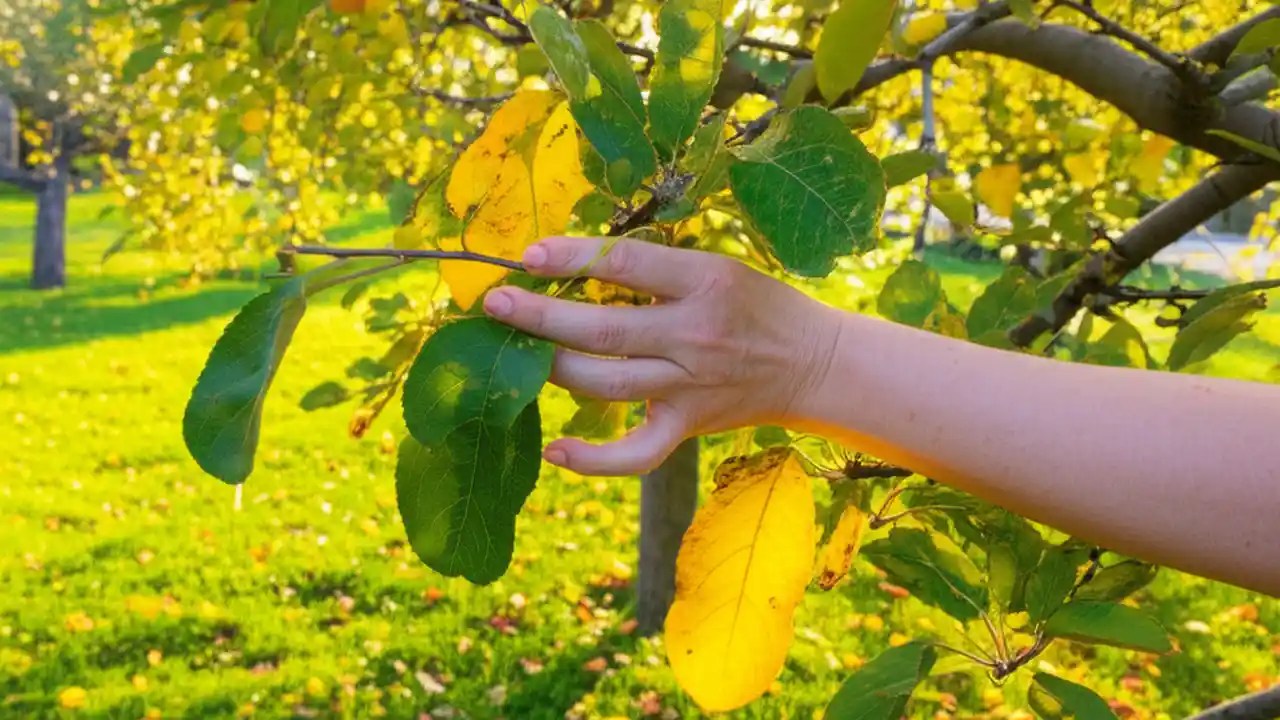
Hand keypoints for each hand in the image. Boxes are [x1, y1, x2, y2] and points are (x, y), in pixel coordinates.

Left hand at [482, 237, 842, 475]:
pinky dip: (594, 460)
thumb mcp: (715, 267)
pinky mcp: (688, 426)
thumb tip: (572, 262)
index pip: (627, 262)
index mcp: (704, 282)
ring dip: (551, 369)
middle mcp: (695, 335)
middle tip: (495, 304)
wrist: (813, 363)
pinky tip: (555, 450)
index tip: (528, 255)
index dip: (573, 256)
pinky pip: (637, 454)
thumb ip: (653, 266)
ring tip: (512, 354)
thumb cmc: (756, 305)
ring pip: (607, 384)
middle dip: (541, 316)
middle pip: (604, 330)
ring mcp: (691, 386)